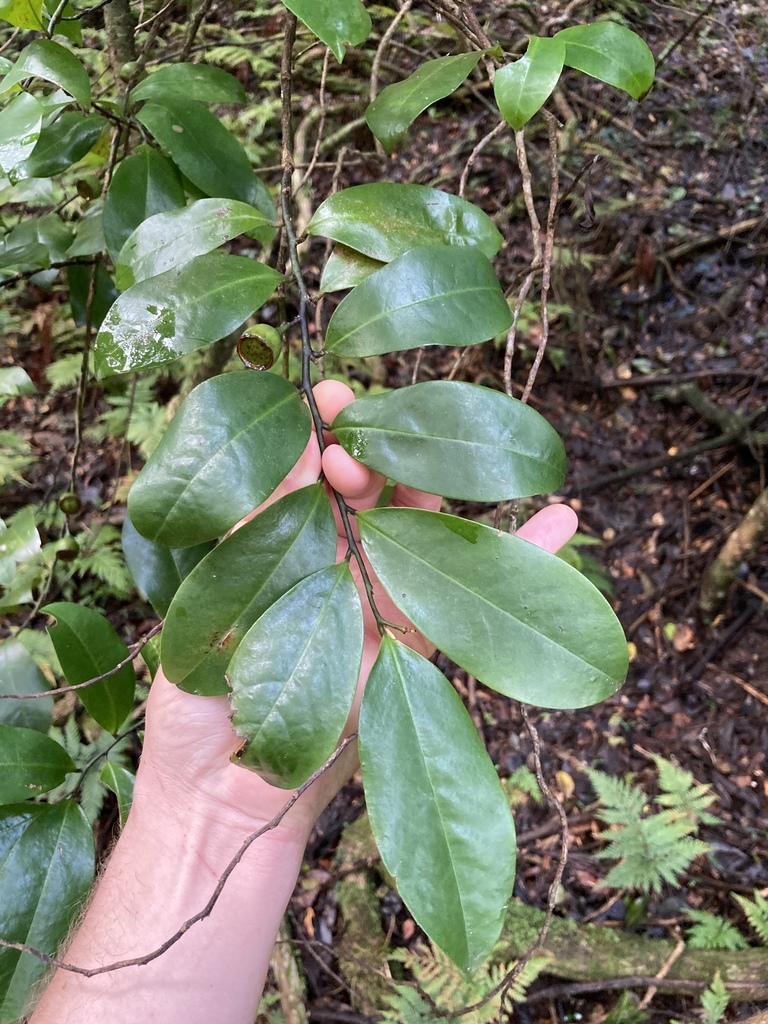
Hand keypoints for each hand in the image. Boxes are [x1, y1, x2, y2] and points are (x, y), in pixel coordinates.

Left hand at [138, 380, 577, 842]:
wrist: (227, 805)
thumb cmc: (195, 707)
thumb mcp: (209, 606)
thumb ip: (250, 533)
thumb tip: (286, 448)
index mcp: (282, 555)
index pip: (311, 478)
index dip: (324, 433)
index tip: (329, 397)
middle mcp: (335, 572)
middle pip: (374, 496)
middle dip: (377, 455)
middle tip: (360, 442)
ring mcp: (380, 607)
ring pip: (426, 534)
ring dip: (441, 488)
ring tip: (458, 453)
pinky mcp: (417, 649)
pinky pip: (467, 601)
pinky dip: (521, 560)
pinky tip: (561, 517)